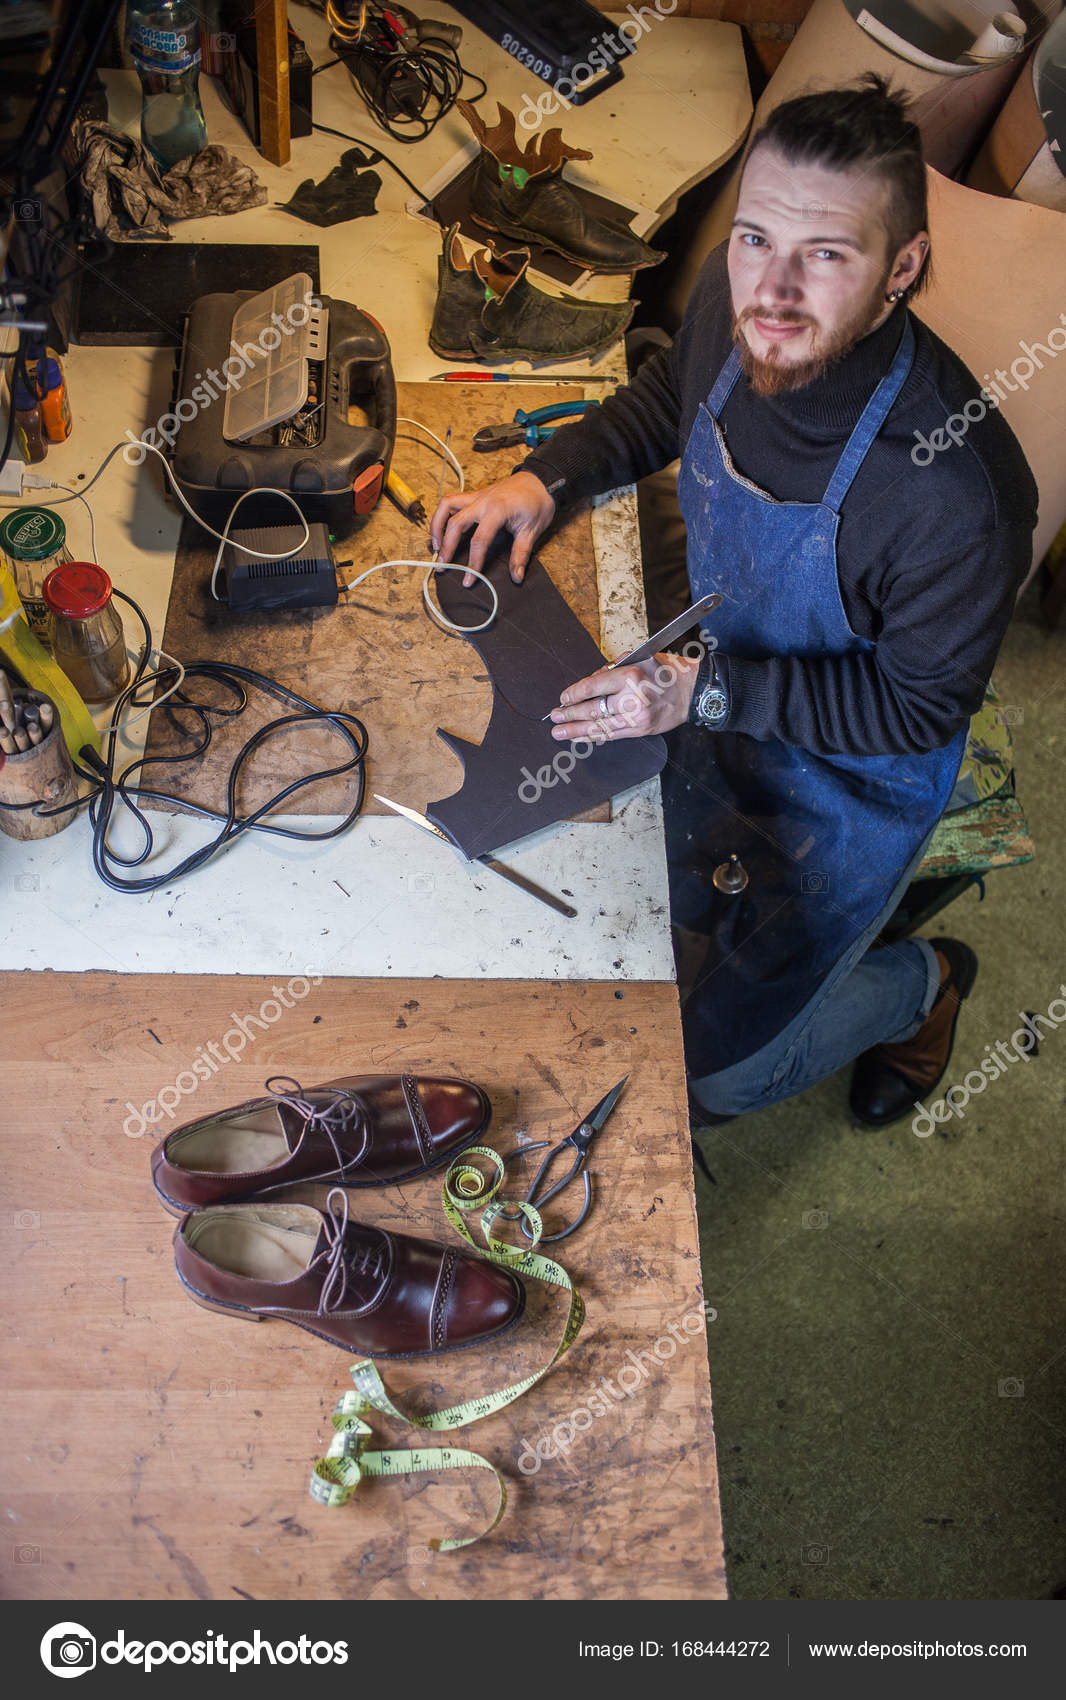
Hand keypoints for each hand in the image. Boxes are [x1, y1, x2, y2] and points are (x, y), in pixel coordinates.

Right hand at [430, 471, 555, 586]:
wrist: (541, 479)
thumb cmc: (538, 502)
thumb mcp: (533, 529)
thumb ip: (521, 554)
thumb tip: (516, 576)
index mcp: (497, 510)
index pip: (479, 540)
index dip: (472, 562)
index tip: (469, 579)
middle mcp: (482, 501)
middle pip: (455, 523)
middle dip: (446, 546)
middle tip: (442, 566)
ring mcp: (476, 496)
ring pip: (446, 506)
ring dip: (437, 525)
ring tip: (436, 545)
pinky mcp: (475, 496)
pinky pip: (452, 501)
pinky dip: (443, 514)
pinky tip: (444, 529)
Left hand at [548, 653, 699, 740]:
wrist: (690, 692)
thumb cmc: (666, 672)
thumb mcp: (640, 657)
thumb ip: (613, 668)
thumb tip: (591, 682)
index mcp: (630, 676)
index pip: (593, 686)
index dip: (575, 693)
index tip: (564, 697)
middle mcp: (632, 699)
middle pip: (593, 709)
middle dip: (570, 714)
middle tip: (555, 716)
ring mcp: (636, 718)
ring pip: (600, 726)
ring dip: (576, 730)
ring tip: (559, 732)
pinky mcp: (639, 731)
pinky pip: (611, 735)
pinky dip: (593, 737)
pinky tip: (580, 737)